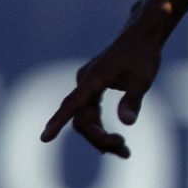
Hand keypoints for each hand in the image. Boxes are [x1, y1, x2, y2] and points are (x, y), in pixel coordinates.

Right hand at [40, 6, 171, 157]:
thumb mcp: (142, 79)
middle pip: (82, 119)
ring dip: (102, 136)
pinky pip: (91, 111)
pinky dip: (102, 126)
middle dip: (99, 139)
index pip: (71, 105)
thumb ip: (133, 100)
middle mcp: (85, 82)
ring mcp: (88, 84)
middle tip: (125, 152)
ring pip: (86, 117)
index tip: (44, 138)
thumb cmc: (143, 55)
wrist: (142, 34)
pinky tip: (113, 141)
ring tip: (125, 153)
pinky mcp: (94, 86)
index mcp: (92, 79)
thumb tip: (127, 123)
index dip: (57, 122)